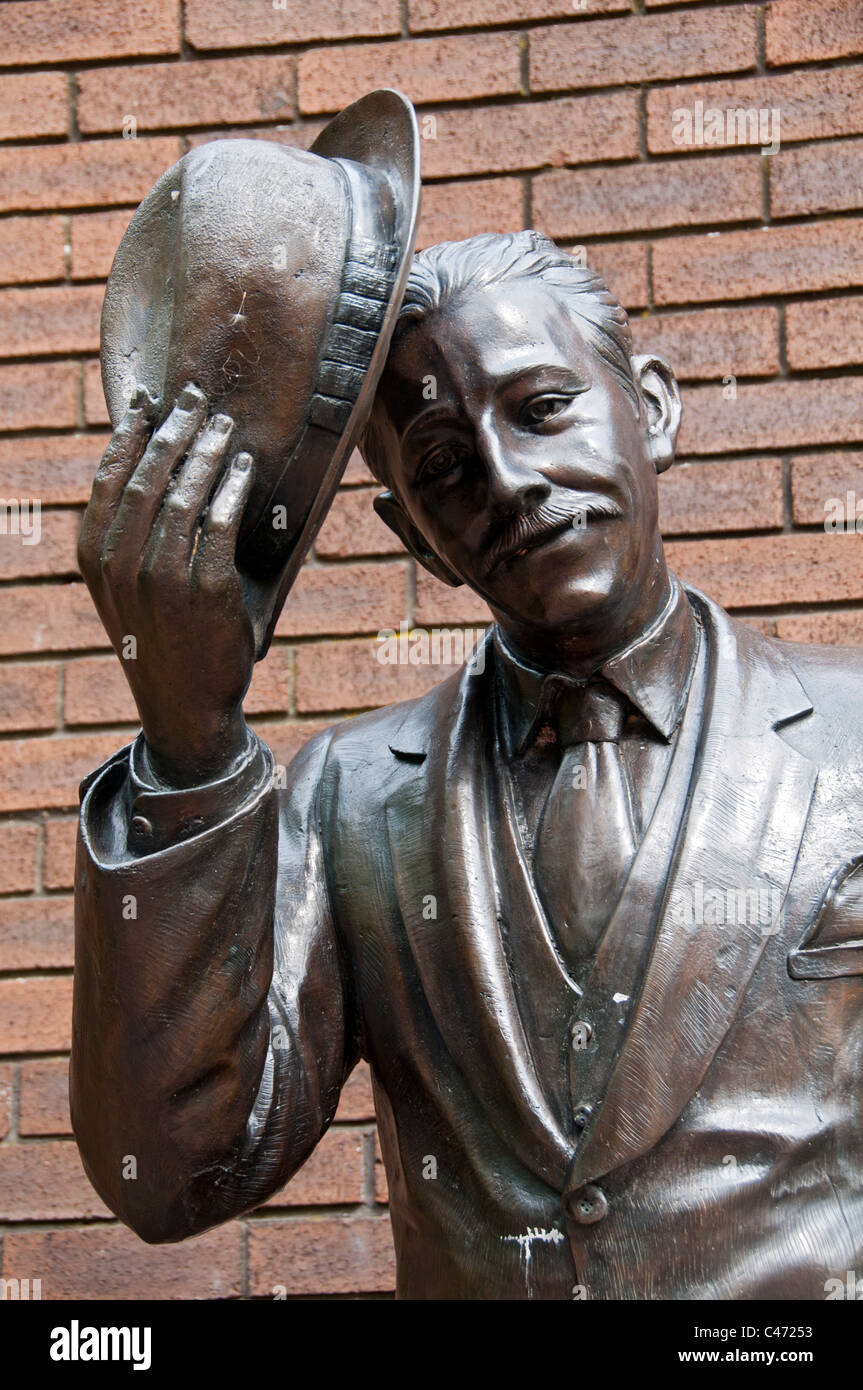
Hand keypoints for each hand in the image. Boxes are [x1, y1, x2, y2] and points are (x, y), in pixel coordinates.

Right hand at [78, 382, 257, 786]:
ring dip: (207, 451)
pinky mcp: (204, 591)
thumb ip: (130, 536)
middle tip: (197, 399)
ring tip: (225, 427)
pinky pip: (218, 524)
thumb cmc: (162, 639)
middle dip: (175, 429)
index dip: (132, 432)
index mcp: (94, 557)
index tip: (151, 402)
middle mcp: (120, 564)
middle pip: (148, 475)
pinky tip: (242, 468)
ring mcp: (161, 578)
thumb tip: (153, 470)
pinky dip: (231, 488)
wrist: (186, 706)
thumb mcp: (126, 588)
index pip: (110, 476)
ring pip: (185, 494)